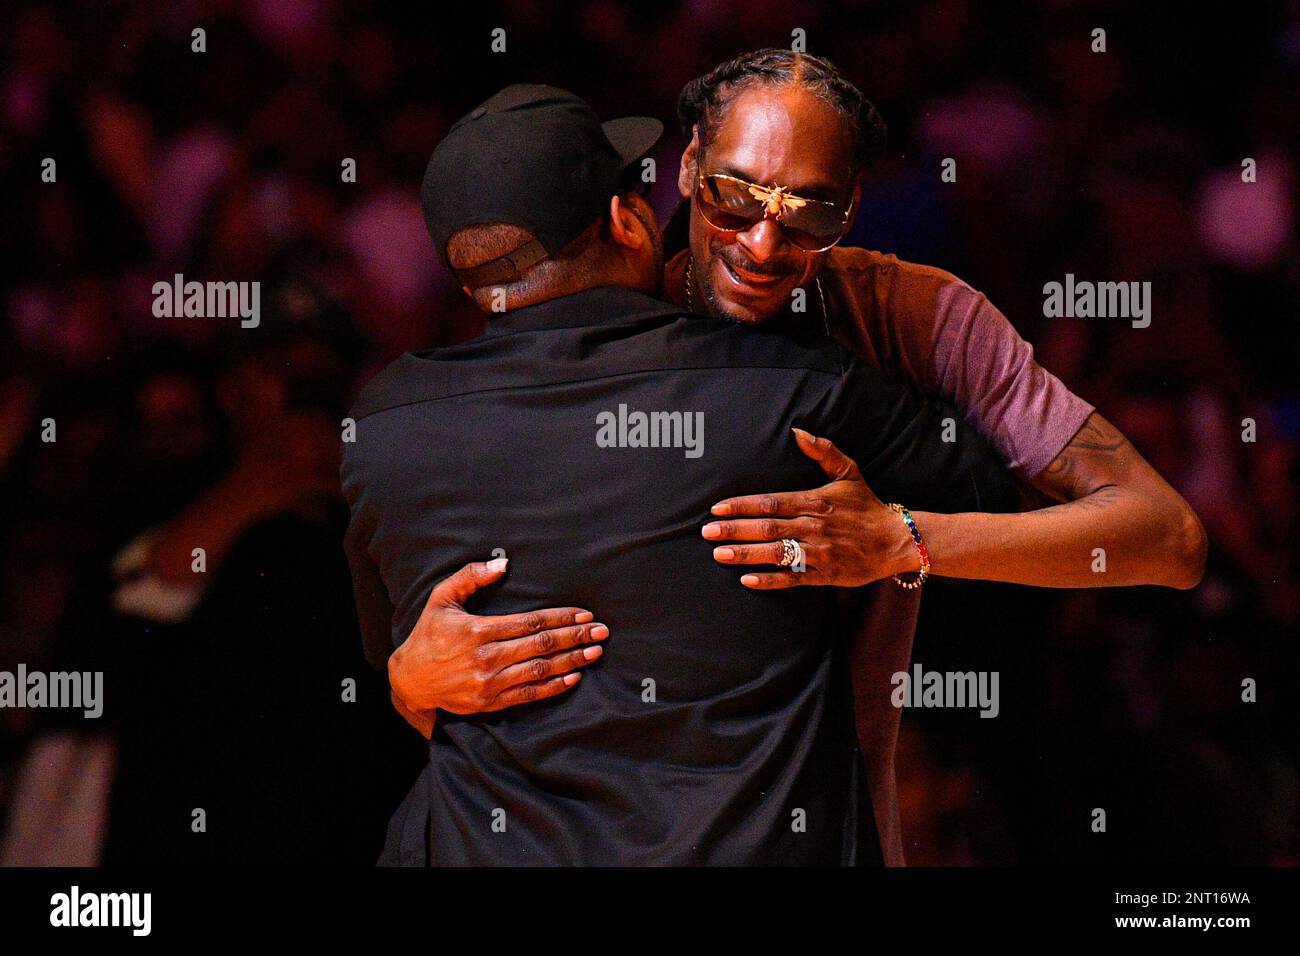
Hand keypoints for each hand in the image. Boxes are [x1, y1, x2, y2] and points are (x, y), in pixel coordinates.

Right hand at [388, 558, 608, 715]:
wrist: (410, 679)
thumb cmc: (429, 633)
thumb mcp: (442, 598)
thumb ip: (470, 577)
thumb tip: (503, 565)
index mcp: (478, 630)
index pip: (530, 622)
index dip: (561, 618)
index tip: (584, 614)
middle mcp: (486, 657)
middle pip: (541, 645)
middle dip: (575, 637)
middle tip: (601, 632)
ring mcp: (489, 682)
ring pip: (539, 670)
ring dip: (571, 661)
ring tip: (595, 652)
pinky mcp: (490, 702)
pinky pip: (529, 695)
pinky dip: (553, 687)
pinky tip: (574, 677)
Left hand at [701, 428, 917, 588]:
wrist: (897, 540)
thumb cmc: (867, 506)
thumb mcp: (849, 472)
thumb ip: (823, 451)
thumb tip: (798, 431)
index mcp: (814, 502)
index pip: (770, 502)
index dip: (742, 505)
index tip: (718, 508)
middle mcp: (813, 527)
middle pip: (767, 527)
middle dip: (735, 530)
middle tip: (707, 532)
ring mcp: (819, 553)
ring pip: (776, 553)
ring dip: (746, 554)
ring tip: (719, 554)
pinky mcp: (825, 574)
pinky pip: (793, 578)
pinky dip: (770, 580)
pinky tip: (747, 579)